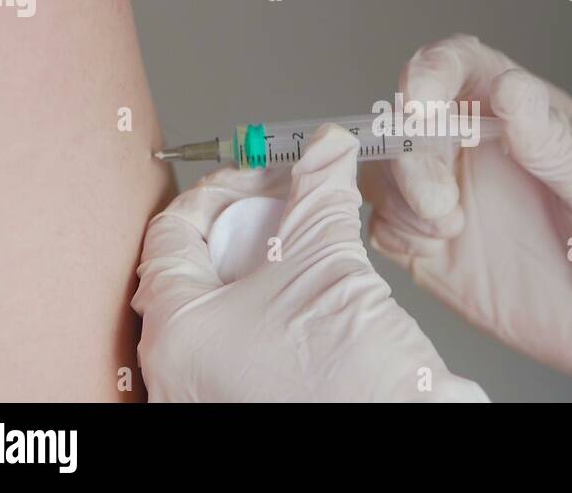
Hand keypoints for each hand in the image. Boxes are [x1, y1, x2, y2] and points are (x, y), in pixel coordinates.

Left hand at [132, 124, 487, 401]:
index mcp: (176, 333)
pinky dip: (259, 308)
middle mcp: (175, 374)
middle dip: (238, 227)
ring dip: (251, 267)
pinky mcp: (237, 403)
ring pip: (211, 309)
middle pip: (189, 271)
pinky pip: (231, 344)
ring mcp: (204, 396)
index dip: (219, 190)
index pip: (170, 234)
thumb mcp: (327, 256)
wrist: (400, 424)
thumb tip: (326, 148)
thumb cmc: (351, 371)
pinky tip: (299, 293)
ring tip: (296, 247)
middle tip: (280, 206)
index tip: (258, 175)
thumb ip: (319, 189)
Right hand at [361, 35, 571, 385]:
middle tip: (440, 194)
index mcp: (523, 114)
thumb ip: (556, 142)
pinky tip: (438, 246)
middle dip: (411, 149)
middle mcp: (479, 151)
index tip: (423, 106)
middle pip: (411, 120)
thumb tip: (512, 89)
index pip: (459, 68)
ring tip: (447, 224)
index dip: (430, 73)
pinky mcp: (441, 252)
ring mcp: (457, 200)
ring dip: (401, 190)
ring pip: (390, 172)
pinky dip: (396, 229)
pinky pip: (389, 227)